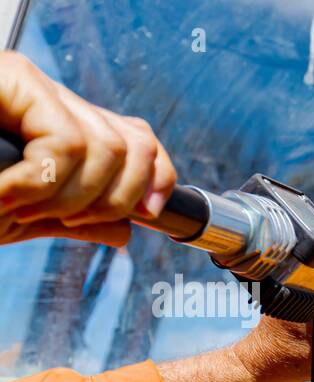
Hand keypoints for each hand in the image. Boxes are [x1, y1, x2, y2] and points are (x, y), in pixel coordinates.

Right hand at [0, 52, 175, 245]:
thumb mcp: (23, 213)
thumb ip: (73, 217)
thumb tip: (125, 228)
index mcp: (61, 123)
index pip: (140, 140)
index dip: (158, 180)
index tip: (146, 215)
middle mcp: (51, 98)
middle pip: (134, 145)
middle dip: (105, 201)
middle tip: (53, 217)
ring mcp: (31, 86)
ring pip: (107, 151)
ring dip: (63, 198)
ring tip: (16, 205)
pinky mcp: (13, 79)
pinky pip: (65, 146)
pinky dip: (38, 186)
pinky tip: (4, 194)